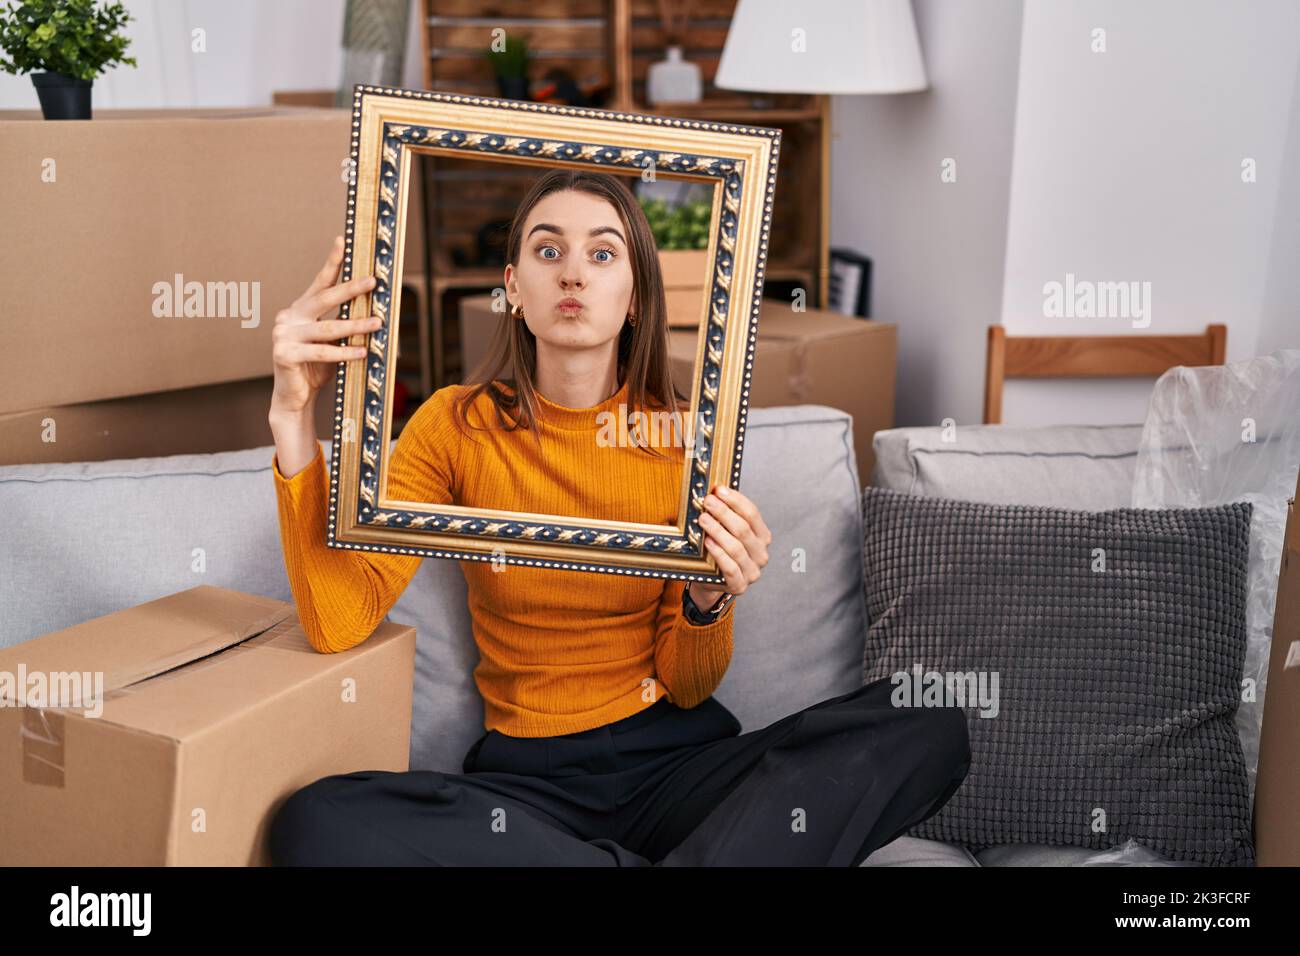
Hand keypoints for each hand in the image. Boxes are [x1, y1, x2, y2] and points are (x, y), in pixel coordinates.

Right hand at [269, 235, 381, 417]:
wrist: (294, 397)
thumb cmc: (315, 367)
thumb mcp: (332, 342)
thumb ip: (344, 326)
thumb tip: (376, 314)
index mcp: (299, 310)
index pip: (319, 283)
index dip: (332, 262)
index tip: (343, 242)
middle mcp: (288, 317)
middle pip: (323, 298)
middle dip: (350, 289)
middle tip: (372, 281)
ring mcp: (283, 335)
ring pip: (327, 328)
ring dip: (356, 326)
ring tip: (377, 323)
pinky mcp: (284, 354)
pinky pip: (322, 352)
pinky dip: (344, 353)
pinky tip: (362, 353)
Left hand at [688, 483, 772, 609]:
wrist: (712, 581)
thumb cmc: (720, 550)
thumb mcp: (726, 532)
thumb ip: (726, 515)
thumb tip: (714, 492)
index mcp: (762, 536)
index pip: (752, 514)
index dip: (735, 500)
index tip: (719, 490)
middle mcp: (761, 553)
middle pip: (743, 529)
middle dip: (723, 513)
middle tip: (707, 502)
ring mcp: (752, 571)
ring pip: (736, 547)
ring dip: (718, 531)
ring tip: (703, 519)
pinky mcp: (739, 585)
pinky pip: (730, 568)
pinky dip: (718, 553)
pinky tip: (708, 542)